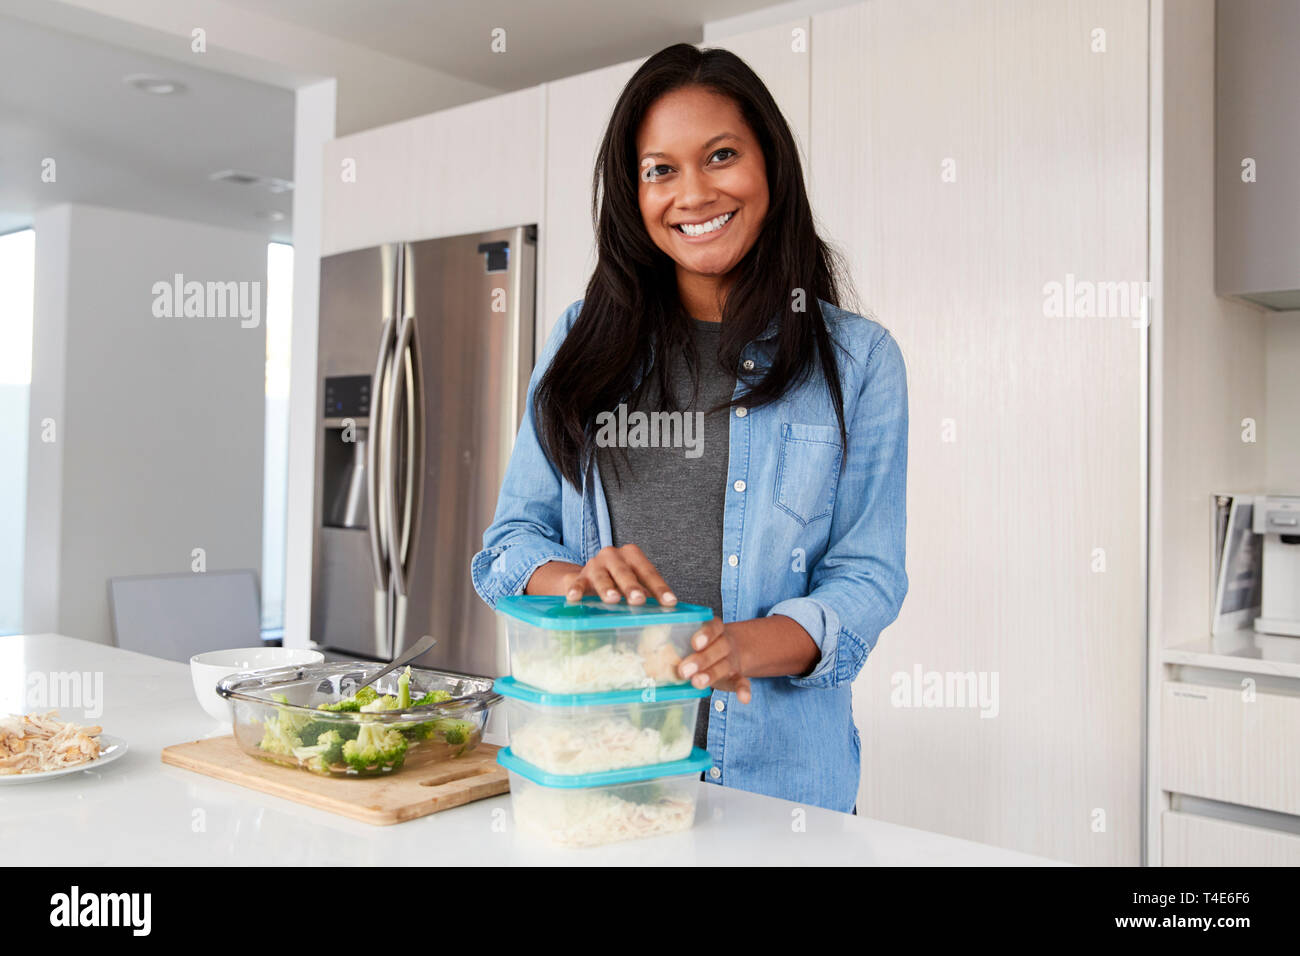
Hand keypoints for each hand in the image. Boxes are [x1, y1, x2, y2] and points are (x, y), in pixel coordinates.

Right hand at [558, 544, 676, 605]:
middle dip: (632, 587)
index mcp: (633, 555)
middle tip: (639, 600)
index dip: (660, 588)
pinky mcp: (581, 576)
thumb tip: (668, 615)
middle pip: (625, 572)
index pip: (649, 572)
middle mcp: (614, 555)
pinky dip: (576, 590)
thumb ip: (648, 595)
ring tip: (612, 599)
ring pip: (602, 577)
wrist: (591, 576)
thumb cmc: (621, 582)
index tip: (670, 603)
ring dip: (607, 588)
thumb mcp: (635, 584)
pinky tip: (574, 598)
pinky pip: (577, 583)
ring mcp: (596, 565)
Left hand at [678, 618, 751, 703]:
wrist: (730, 650)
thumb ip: (679, 642)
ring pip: (725, 665)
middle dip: (701, 660)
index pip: (712, 627)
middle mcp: (725, 643)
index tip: (694, 644)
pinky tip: (744, 698)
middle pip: (718, 648)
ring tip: (697, 683)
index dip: (705, 635)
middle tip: (683, 670)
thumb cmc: (703, 646)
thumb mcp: (695, 638)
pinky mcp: (737, 676)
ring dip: (711, 674)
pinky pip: (743, 682)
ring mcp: (732, 660)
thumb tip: (652, 650)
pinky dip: (744, 690)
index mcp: (715, 629)